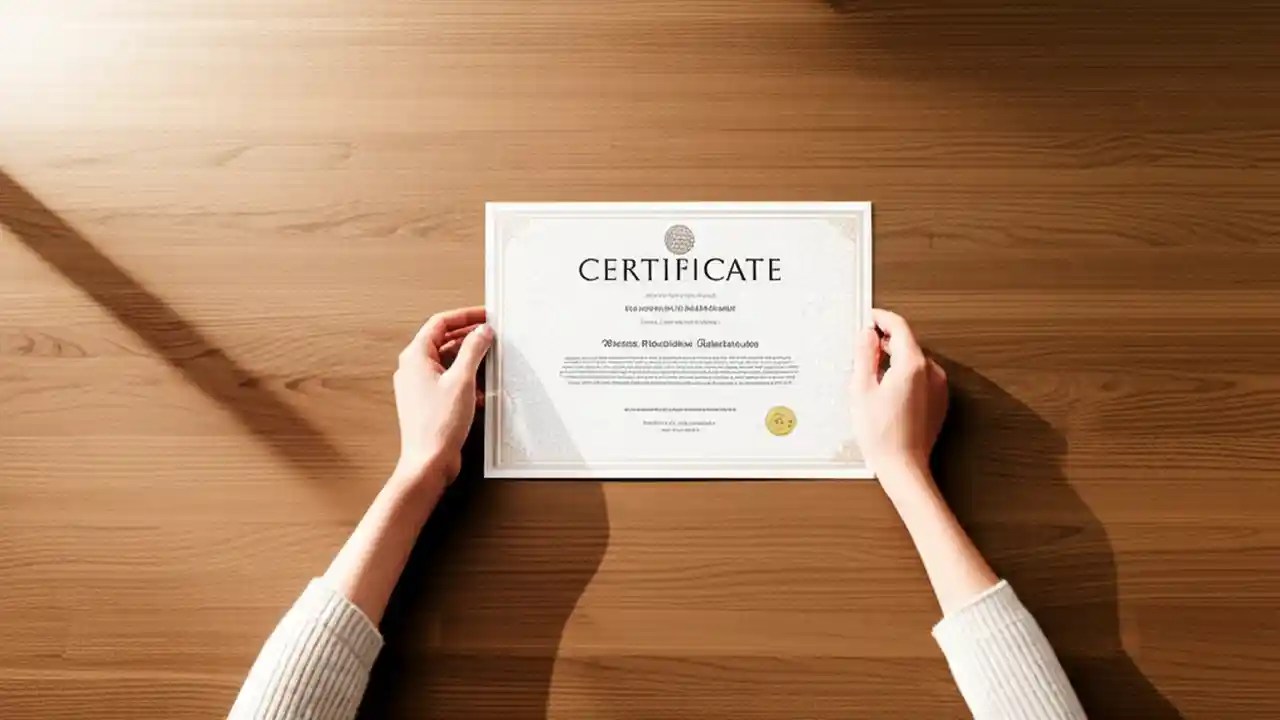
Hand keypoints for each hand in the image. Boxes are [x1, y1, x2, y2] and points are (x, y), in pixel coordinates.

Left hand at [392, 306, 492, 484]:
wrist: (428, 461)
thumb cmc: (437, 426)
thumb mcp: (462, 380)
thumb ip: (474, 350)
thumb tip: (482, 331)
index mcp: (415, 357)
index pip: (440, 323)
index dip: (464, 316)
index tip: (485, 315)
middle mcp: (414, 369)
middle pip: (444, 341)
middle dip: (469, 337)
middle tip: (491, 335)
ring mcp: (420, 386)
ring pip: (448, 362)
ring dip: (470, 360)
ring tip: (491, 361)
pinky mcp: (429, 402)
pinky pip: (449, 381)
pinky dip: (466, 380)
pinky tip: (482, 389)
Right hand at [851, 309, 947, 481]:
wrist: (903, 466)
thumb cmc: (882, 433)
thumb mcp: (862, 388)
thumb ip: (865, 354)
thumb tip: (868, 334)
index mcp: (913, 364)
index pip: (899, 326)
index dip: (882, 318)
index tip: (870, 317)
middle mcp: (931, 372)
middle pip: (908, 343)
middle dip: (886, 341)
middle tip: (865, 348)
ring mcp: (938, 387)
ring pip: (915, 360)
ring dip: (896, 359)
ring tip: (873, 374)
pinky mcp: (939, 400)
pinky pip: (922, 377)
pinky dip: (906, 375)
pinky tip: (888, 391)